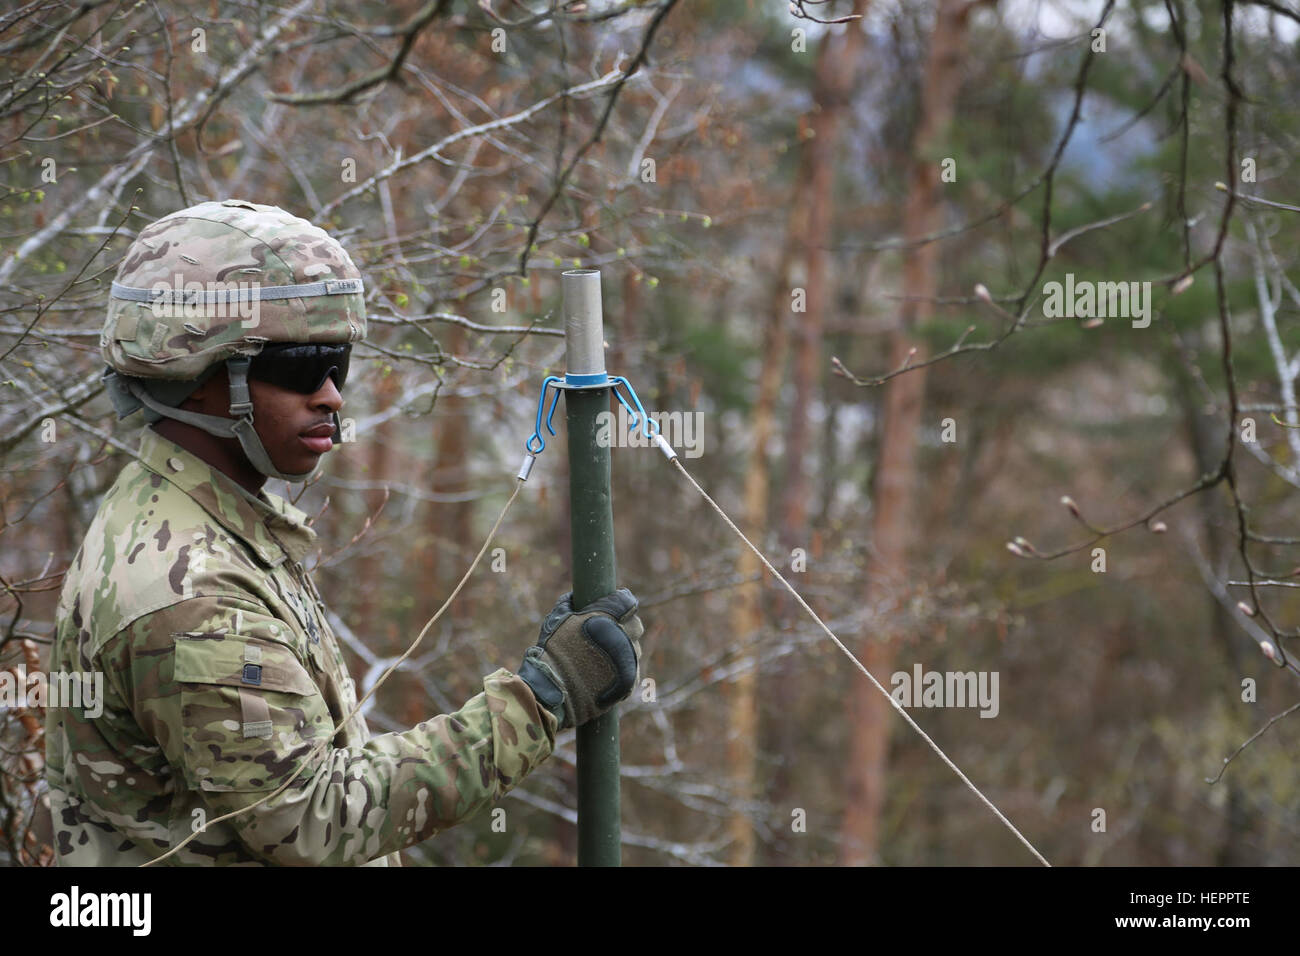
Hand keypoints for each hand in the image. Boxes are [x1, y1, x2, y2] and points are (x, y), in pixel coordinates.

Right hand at [517, 588, 642, 729]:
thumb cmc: (552, 652)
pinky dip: (624, 671)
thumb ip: (568, 604)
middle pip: (635, 625)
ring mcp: (628, 660)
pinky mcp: (630, 681)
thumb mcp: (557, 620)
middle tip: (609, 633)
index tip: (615, 606)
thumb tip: (573, 597)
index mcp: (608, 617)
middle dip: (625, 626)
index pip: (626, 601)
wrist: (553, 690)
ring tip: (604, 658)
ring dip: (624, 650)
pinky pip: (634, 670)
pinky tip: (608, 673)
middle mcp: (623, 636)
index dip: (621, 602)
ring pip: (635, 649)